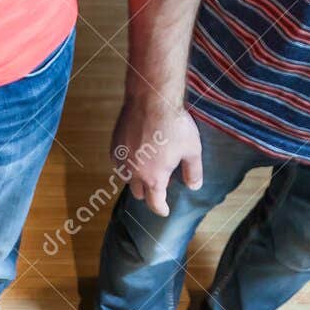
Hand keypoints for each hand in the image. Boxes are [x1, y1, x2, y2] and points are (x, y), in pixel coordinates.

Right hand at [112, 93, 203, 217]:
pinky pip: (119, 163)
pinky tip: (136, 153)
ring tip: (147, 166)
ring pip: (127, 179)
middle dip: (149, 192)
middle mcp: (135, 174)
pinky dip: (127, 163)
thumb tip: (194, 187)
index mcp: (154, 178)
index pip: (155, 204)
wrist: (152, 99)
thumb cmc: (174, 124)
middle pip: (139, 193)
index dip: (161, 209)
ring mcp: (123, 161)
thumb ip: (193, 171)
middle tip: (160, 181)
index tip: (164, 210)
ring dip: (137, 178)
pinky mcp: (115, 147)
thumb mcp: (192, 149)